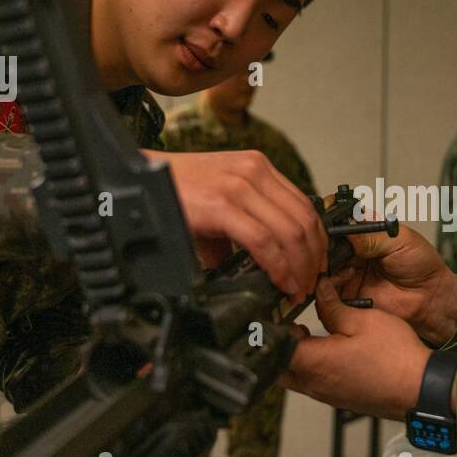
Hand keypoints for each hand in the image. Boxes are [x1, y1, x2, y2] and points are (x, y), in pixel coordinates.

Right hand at [144, 149, 326, 303]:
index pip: (305, 205)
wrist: (138, 181)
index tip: (317, 265)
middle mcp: (253, 172)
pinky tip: (279, 281)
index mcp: (257, 168)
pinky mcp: (221, 205)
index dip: (318, 241)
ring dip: (299, 267)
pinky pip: (263, 241)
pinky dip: (278, 266)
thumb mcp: (220, 201)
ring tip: (296, 288)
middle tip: (309, 284)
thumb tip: (263, 264)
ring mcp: (238, 186)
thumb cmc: (177, 191)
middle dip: (313, 259)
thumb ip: (246, 225)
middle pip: (304, 220)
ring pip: (290, 232)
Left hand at [281, 279, 430, 418]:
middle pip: (279, 366)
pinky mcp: (339, 399)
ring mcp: (326, 395)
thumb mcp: (363, 320)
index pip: (274, 346)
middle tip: (292, 322)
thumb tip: (319, 290)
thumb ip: (333, 306)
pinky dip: (314, 366)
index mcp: (313, 363)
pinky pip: (315, 382)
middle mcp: (314, 384)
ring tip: (311, 332)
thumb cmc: (395, 357)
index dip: (272, 326)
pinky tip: (331, 349)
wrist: (421, 390)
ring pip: (296, 375)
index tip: (277, 310)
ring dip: (298, 355)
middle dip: (281, 344)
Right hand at [330, 224, 456, 345]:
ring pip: (322, 267)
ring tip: (341, 265)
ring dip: (325, 266)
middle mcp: (352, 252)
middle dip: (323, 246)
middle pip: (324, 245)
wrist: (431, 299)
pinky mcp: (347, 296)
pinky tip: (344, 279)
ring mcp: (347, 273)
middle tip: (327, 247)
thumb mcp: (398, 240)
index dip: (328, 222)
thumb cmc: (423, 266)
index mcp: (364, 232)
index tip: (323, 223)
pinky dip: (329, 286)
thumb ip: (370, 235)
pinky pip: (327, 292)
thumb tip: (346, 228)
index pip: (338, 223)